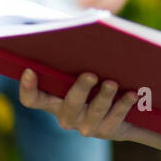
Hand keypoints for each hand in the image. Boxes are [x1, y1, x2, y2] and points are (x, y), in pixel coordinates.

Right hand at [18, 68, 146, 142]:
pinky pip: (114, 118)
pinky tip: (133, 94)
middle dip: (80, 89)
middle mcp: (67, 116)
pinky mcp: (106, 131)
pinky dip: (123, 105)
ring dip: (104, 96)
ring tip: (112, 83)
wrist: (126, 113)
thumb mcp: (85, 70)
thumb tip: (84, 28)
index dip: (28, 88)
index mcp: (54, 100)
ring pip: (94, 112)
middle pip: (70, 104)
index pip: (33, 100)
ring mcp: (86, 126)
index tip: (29, 71)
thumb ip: (77, 56)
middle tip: (91, 75)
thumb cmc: (98, 80)